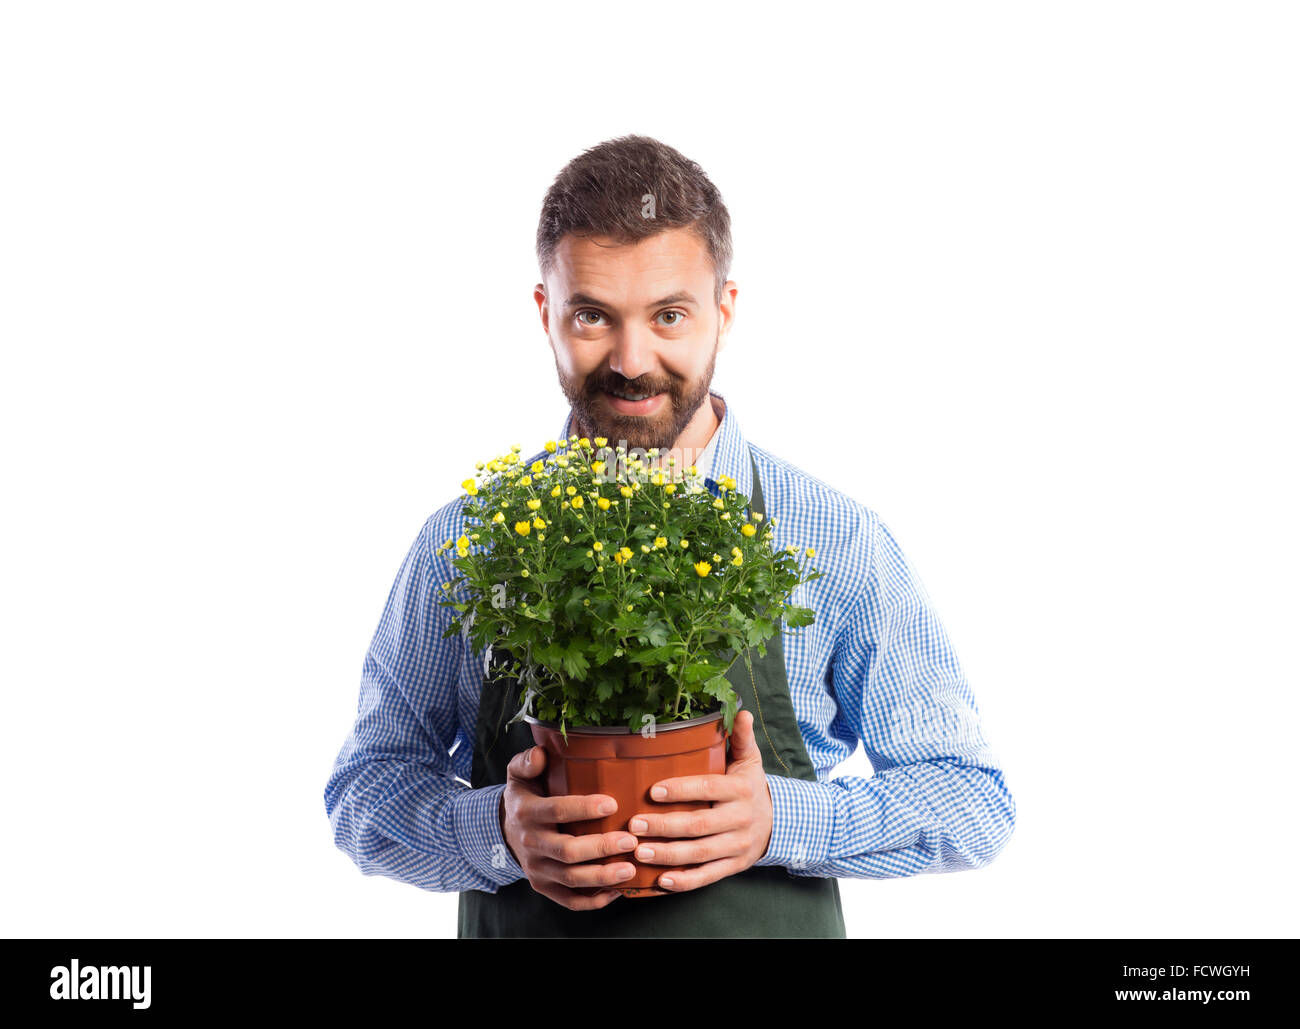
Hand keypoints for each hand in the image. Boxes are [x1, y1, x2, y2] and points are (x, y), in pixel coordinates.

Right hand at [500, 744, 640, 910]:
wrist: (504, 830)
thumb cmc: (525, 796)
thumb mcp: (519, 774)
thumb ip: (528, 761)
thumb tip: (541, 753)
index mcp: (527, 812)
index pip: (556, 810)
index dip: (584, 808)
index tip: (612, 803)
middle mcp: (530, 843)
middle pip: (567, 851)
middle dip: (601, 847)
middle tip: (631, 840)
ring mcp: (536, 869)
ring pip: (570, 878)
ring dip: (602, 876)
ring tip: (630, 869)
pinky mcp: (543, 886)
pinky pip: (569, 900)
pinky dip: (593, 900)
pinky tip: (617, 891)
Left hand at [627, 709, 772, 891]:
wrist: (778, 822)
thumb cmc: (751, 786)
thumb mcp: (750, 760)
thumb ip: (742, 738)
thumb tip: (742, 712)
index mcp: (740, 790)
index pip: (708, 788)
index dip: (681, 790)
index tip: (653, 790)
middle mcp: (740, 819)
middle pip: (699, 825)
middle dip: (665, 826)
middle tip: (634, 824)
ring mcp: (737, 846)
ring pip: (700, 854)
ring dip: (668, 855)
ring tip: (639, 852)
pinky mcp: (734, 867)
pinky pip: (708, 877)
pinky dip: (685, 882)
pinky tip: (661, 881)